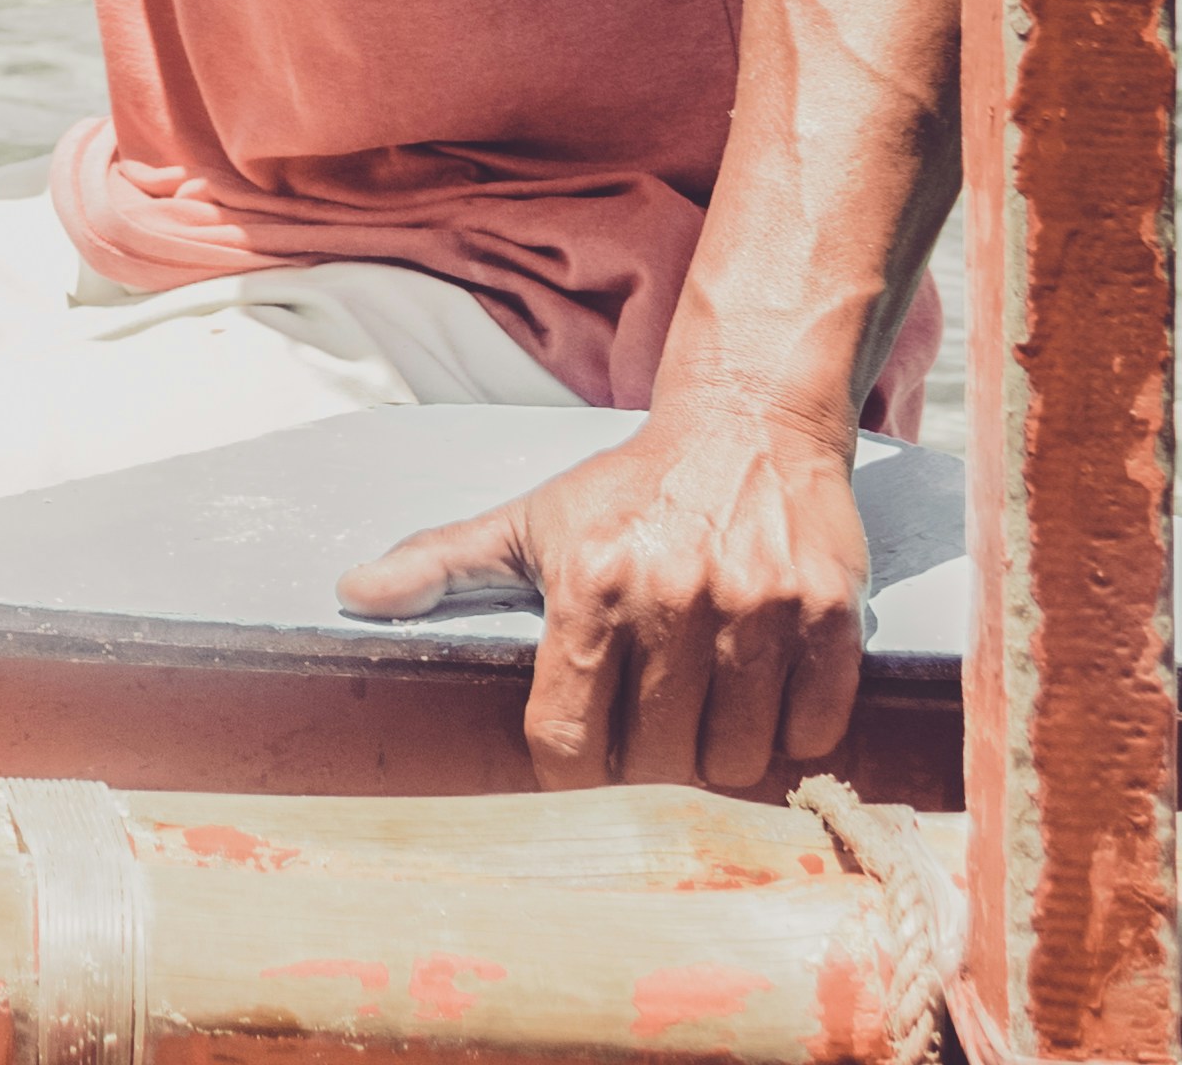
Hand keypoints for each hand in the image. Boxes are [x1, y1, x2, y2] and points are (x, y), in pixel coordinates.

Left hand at [338, 400, 870, 790]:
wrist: (749, 413)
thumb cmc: (630, 485)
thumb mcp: (531, 518)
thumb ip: (442, 562)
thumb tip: (351, 592)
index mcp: (589, 584)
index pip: (566, 746)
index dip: (574, 767)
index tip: (588, 752)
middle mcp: (672, 596)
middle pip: (656, 766)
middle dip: (651, 765)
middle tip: (658, 727)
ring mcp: (757, 605)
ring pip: (737, 760)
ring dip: (724, 752)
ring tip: (713, 705)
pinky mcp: (829, 610)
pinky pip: (813, 728)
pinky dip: (796, 727)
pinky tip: (771, 686)